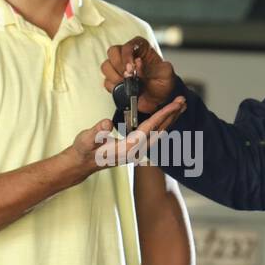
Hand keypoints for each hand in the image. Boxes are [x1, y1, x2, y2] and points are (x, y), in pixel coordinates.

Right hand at [69, 98, 186, 175]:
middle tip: (183, 101)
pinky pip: (152, 135)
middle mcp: (135, 151)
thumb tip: (106, 123)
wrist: (81, 163)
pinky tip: (165, 118)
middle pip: (159, 131)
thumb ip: (96, 133)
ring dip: (169, 120)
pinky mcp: (135, 148)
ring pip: (158, 133)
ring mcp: (136, 151)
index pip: (149, 128)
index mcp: (127, 148)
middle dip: (171, 115)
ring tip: (179, 107)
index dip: (163, 115)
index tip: (174, 105)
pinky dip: (161, 124)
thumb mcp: (86, 140)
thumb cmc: (84, 151)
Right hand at [102, 36, 177, 113]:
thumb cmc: (163, 83)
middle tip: (128, 76)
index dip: (127, 55)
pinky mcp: (114, 80)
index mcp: (141, 49)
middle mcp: (128, 56)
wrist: (160, 100)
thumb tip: (138, 63)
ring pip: (106, 66)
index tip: (131, 67)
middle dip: (119, 66)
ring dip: (115, 77)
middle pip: (113, 52)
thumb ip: (153, 67)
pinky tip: (124, 89)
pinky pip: (106, 81)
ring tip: (127, 84)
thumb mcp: (165, 73)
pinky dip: (114, 87)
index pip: (128, 45)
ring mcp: (119, 68)